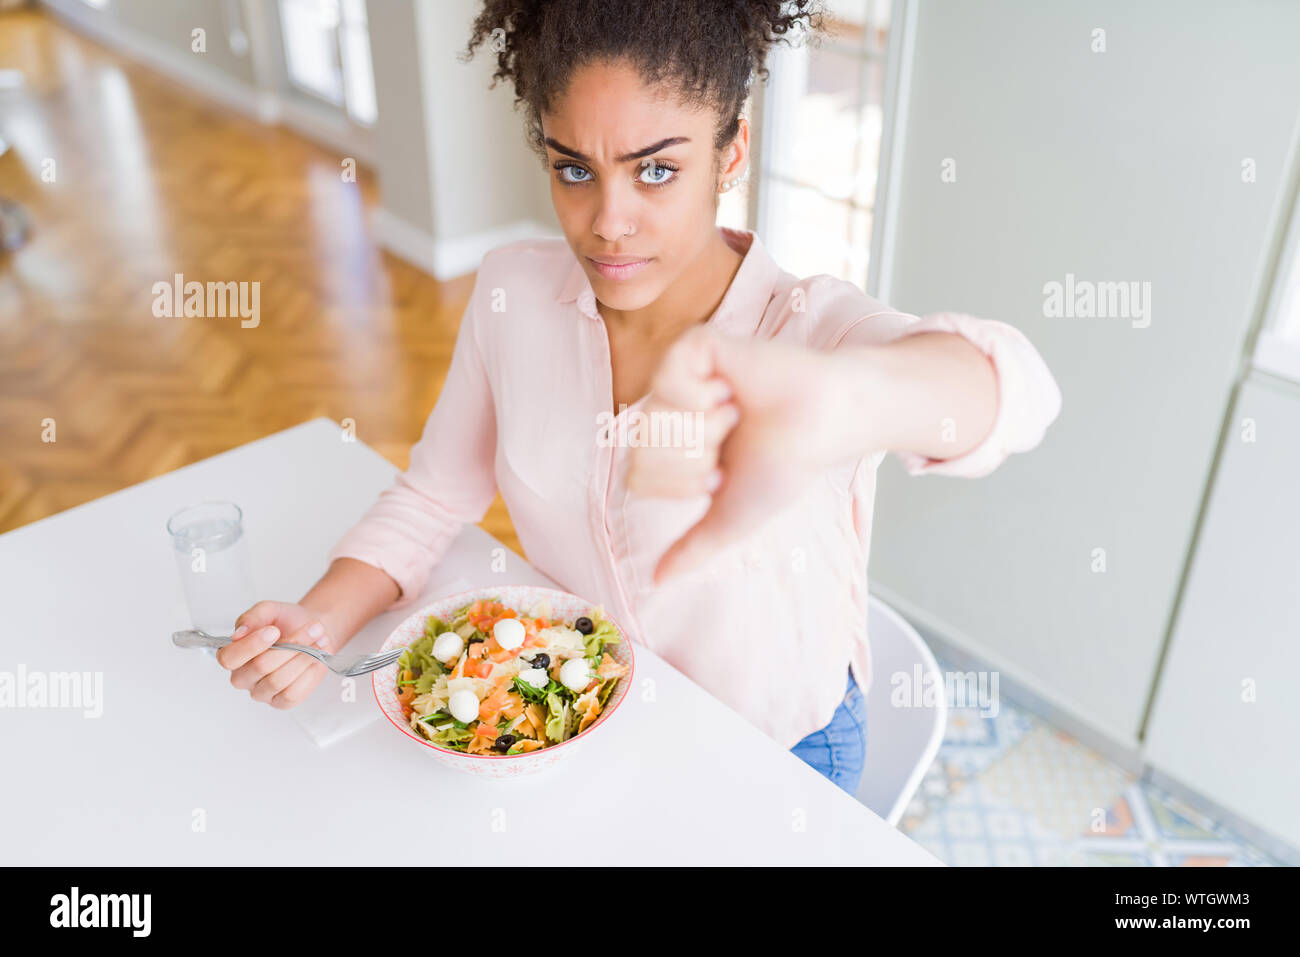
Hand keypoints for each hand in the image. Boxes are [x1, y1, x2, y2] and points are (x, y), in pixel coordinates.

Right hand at [216, 600, 336, 708]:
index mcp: (232, 655)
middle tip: (312, 628)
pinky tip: (314, 658)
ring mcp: (261, 692)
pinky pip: (292, 694)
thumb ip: (252, 617)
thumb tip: (239, 633)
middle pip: (260, 667)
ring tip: (317, 640)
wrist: (313, 630)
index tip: (273, 631)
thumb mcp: (269, 610)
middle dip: (290, 645)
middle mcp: (242, 677)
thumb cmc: (287, 622)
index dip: (251, 645)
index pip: (229, 658)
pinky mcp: (282, 702)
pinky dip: (308, 673)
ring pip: (278, 681)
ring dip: (303, 657)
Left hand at [627, 324, 857, 583]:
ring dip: (705, 428)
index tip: (723, 472)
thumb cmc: (786, 465)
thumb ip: (693, 548)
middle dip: (693, 459)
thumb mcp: (731, 516)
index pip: (638, 477)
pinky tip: (731, 390)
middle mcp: (671, 410)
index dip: (682, 485)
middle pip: (640, 451)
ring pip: (654, 418)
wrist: (822, 424)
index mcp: (675, 447)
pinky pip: (668, 381)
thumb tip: (656, 582)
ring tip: (737, 413)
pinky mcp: (695, 346)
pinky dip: (703, 396)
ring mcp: (680, 376)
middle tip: (732, 441)